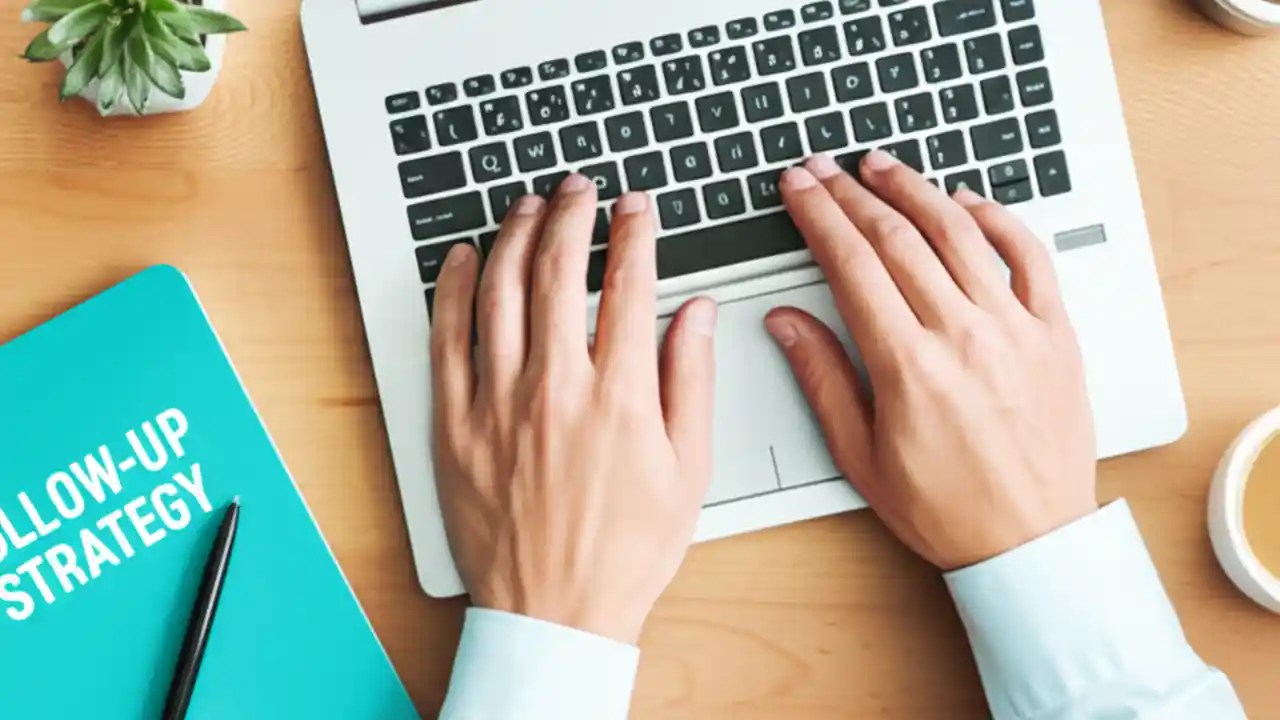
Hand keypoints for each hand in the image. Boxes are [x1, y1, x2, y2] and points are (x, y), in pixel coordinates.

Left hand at [430, 175, 717, 643]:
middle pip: (560, 271)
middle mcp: (556, 388)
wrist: (555, 613)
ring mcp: (499, 403)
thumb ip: (693, 382)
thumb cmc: (626, 552)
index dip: (635, 232)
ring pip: (502, 291)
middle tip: (579, 189)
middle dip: (572, 214)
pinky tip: (465, 259)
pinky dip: (454, 289)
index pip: (630, 285)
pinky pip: (446, 338)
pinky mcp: (456, 424)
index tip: (637, 207)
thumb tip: (699, 312)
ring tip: (528, 206)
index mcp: (620, 398)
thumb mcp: (689, 471)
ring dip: (516, 235)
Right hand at [767, 152, 1097, 570]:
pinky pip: (1029, 255)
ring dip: (914, 189)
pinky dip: (997, 217)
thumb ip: (822, 378)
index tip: (798, 187)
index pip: (852, 263)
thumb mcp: (861, 455)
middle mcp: (963, 335)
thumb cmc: (947, 508)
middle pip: (898, 237)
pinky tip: (966, 200)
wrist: (1031, 540)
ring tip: (881, 165)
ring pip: (959, 231)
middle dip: (851, 193)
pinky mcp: (1056, 332)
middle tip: (824, 167)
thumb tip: (786, 321)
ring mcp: (1015, 328)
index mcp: (908, 365)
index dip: (818, 215)